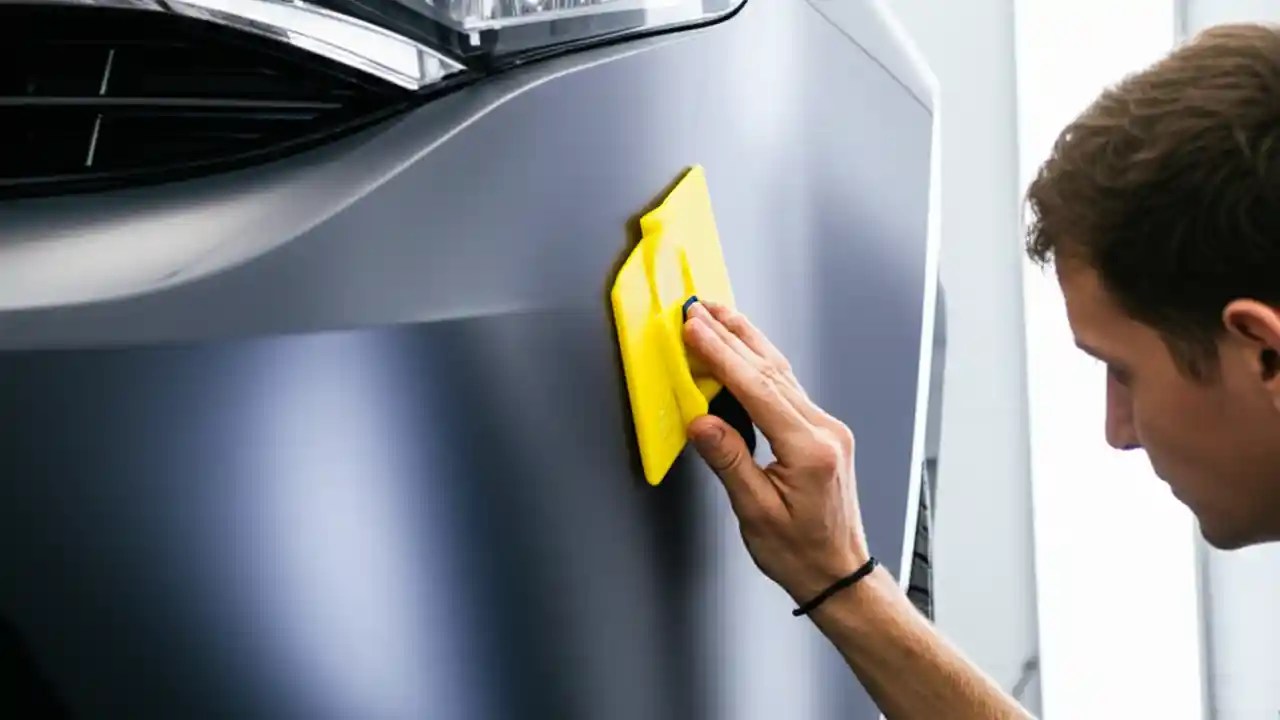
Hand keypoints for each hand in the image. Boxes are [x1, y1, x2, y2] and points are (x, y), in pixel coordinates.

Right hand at [682, 300, 870, 602]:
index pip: (757, 389)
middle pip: (771, 371)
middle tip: (698, 308)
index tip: (693, 328)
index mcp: (810, 451)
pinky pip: (788, 387)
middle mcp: (825, 431)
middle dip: (731, 335)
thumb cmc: (800, 554)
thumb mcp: (756, 514)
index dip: (720, 355)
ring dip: (747, 341)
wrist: (839, 573)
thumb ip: (729, 461)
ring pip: (782, 373)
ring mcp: (828, 428)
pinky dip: (760, 364)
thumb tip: (702, 421)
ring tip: (718, 314)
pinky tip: (745, 350)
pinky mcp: (824, 432)